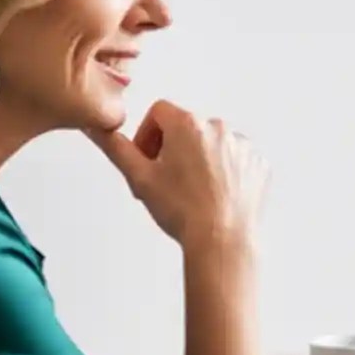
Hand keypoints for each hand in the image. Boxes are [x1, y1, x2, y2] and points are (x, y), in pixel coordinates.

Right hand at [86, 101, 268, 250]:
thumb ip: (114, 147)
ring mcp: (242, 146)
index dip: (148, 136)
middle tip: (167, 182)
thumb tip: (95, 126)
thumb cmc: (183, 211)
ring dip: (201, 160)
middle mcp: (218, 128)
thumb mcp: (139, 178)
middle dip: (173, 149)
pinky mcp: (258, 164)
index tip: (148, 160)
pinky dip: (226, 172)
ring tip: (193, 192)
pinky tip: (216, 196)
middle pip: (187, 129)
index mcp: (187, 124)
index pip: (159, 113)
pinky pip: (237, 160)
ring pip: (213, 144)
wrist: (222, 240)